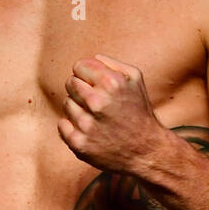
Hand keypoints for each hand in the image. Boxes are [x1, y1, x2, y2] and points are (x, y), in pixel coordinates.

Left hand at [58, 54, 166, 174]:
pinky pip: (62, 124)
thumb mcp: (135, 80)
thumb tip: (92, 58)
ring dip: (78, 108)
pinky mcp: (79, 143)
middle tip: (96, 100)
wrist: (146, 151)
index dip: (87, 73)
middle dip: (81, 88)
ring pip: (66, 103)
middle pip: (70, 83)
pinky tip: (90, 129)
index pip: (79, 66)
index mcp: (111, 83)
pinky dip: (72, 126)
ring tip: (97, 117)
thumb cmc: (139, 112)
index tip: (95, 83)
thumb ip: (112, 64)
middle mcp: (97, 102)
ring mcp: (86, 124)